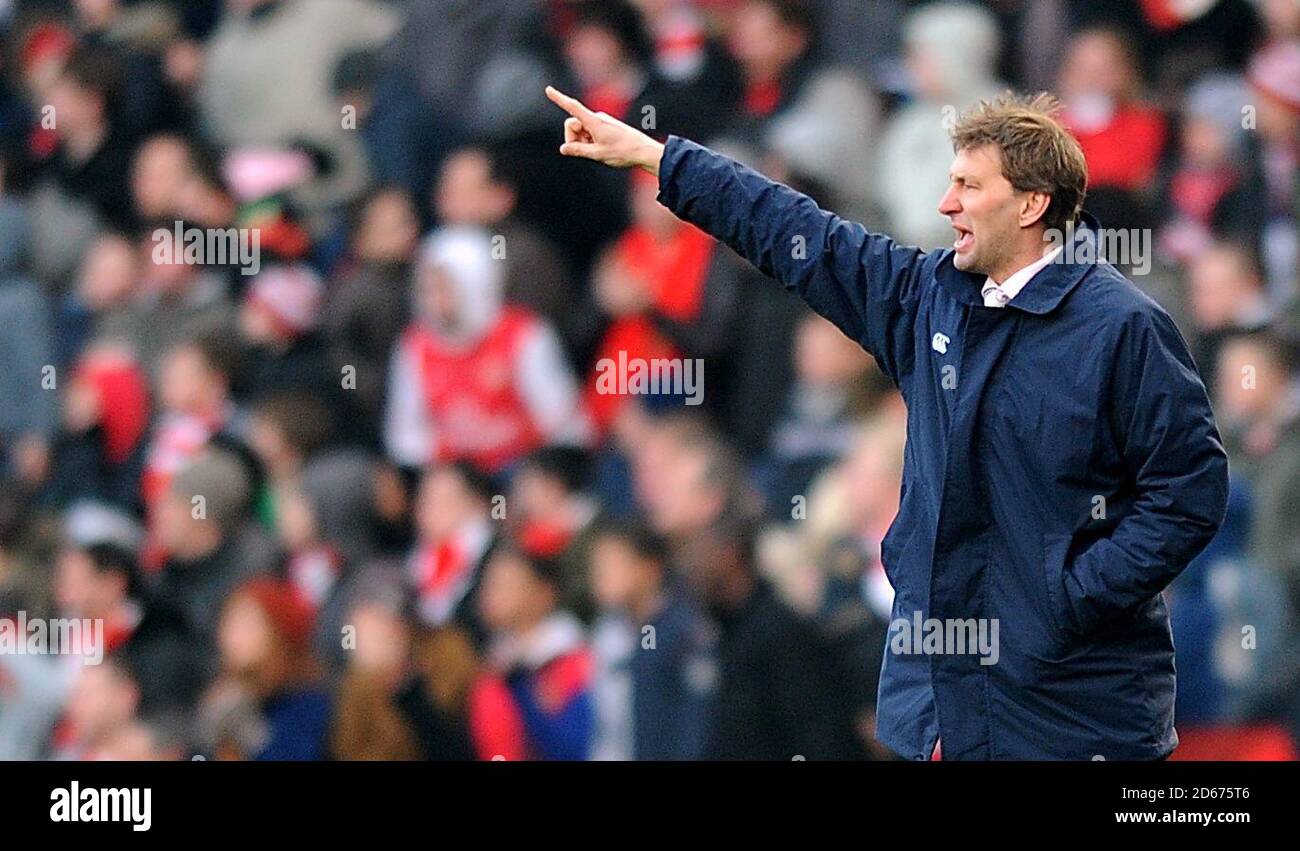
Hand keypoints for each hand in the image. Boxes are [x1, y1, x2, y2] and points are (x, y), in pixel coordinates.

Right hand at [545, 86, 664, 175]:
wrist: (644, 151)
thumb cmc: (622, 152)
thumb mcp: (597, 154)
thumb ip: (578, 150)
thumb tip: (563, 148)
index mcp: (594, 122)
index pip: (572, 107)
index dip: (559, 99)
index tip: (548, 90)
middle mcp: (596, 118)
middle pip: (573, 124)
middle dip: (573, 137)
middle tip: (585, 151)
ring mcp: (601, 122)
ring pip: (581, 130)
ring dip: (582, 141)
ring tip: (598, 151)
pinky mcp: (605, 126)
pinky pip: (589, 132)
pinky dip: (589, 141)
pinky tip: (602, 150)